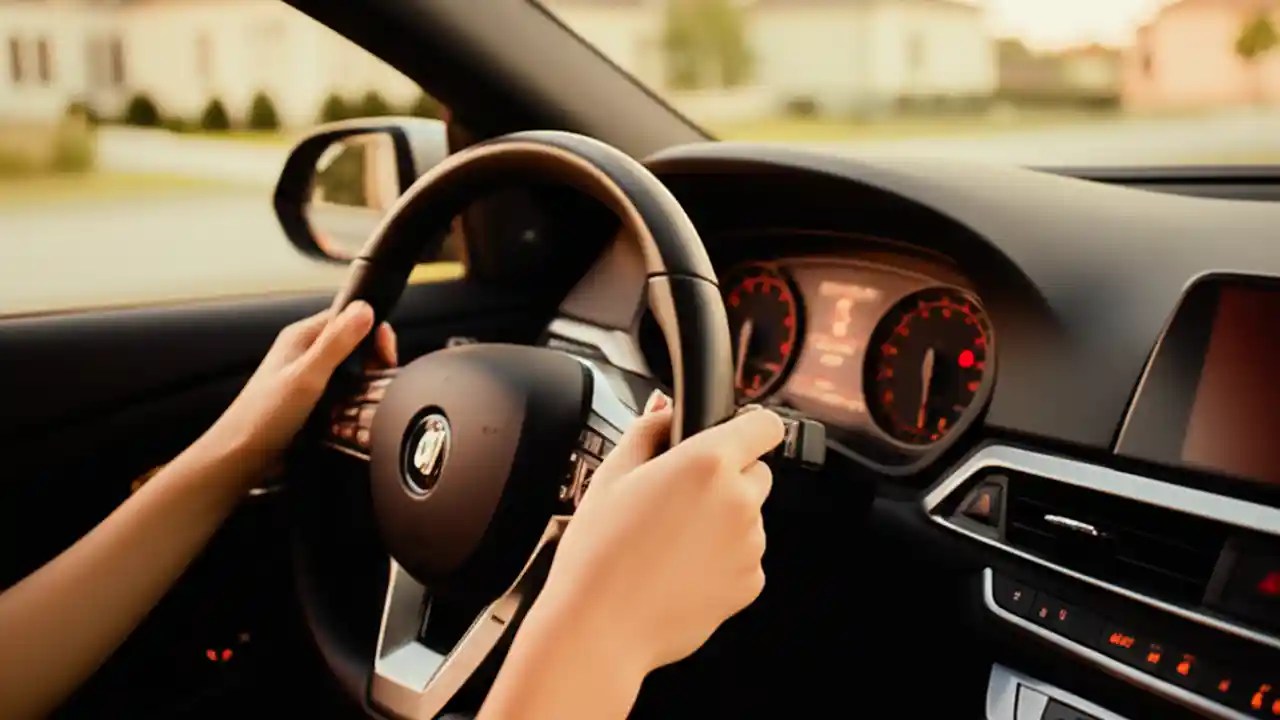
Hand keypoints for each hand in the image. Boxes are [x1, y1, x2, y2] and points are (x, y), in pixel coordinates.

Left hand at [200, 301, 395, 486]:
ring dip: (365, 384)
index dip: (373, 332)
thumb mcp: (307, 375)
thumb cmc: (263, 416)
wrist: (240, 456)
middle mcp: (306, 353)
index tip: (386, 353)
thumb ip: (337, 342)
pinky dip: (355, 402)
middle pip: (355, 346)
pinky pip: (344, 393)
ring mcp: (309, 377)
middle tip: (379, 381)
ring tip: (369, 401)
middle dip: (373, 362)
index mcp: (302, 337)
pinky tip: (356, 415)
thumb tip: (364, 308)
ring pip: (352, 371)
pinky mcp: (312, 401)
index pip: (349, 318)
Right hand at [534, 394, 784, 672]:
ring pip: (750, 518)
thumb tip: (665, 410)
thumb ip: (646, 430)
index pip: (764, 426)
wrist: (600, 626)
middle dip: (728, 479)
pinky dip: (723, 560)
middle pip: (757, 473)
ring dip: (724, 522)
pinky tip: (680, 569)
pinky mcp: (750, 584)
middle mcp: (738, 501)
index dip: (749, 428)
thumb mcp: (611, 475)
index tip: (734, 437)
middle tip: (679, 500)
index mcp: (707, 463)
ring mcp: (749, 545)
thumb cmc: (599, 552)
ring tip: (671, 542)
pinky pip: (745, 558)